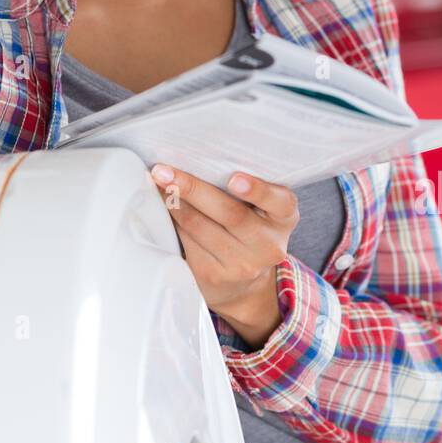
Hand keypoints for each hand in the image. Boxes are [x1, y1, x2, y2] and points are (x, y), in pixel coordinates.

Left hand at [149, 163, 300, 348]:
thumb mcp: (260, 209)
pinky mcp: (213, 277)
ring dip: (174, 203)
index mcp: (283, 218)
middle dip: (192, 188)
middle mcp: (268, 245)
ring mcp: (242, 266)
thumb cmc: (248, 227)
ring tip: (158, 183)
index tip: (234, 179)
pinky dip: (172, 221)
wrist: (243, 285)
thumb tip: (195, 157)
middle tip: (163, 171)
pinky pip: (186, 243)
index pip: (278, 202)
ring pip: (200, 227)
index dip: (257, 190)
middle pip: (229, 213)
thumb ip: (243, 186)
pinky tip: (162, 208)